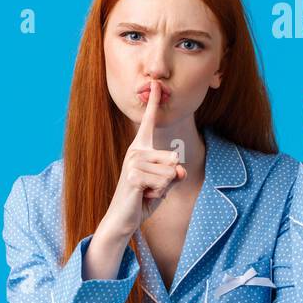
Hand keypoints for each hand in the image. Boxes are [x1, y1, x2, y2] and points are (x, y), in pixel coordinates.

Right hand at [97, 80, 187, 239]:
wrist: (123, 218)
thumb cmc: (143, 198)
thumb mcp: (164, 184)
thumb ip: (174, 173)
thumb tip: (179, 169)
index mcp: (142, 148)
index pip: (150, 122)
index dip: (154, 103)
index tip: (156, 84)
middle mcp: (136, 150)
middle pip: (174, 157)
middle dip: (170, 177)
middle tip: (153, 187)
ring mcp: (133, 162)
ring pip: (170, 171)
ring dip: (164, 187)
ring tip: (147, 191)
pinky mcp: (133, 176)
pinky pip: (163, 181)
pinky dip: (159, 194)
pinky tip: (144, 196)